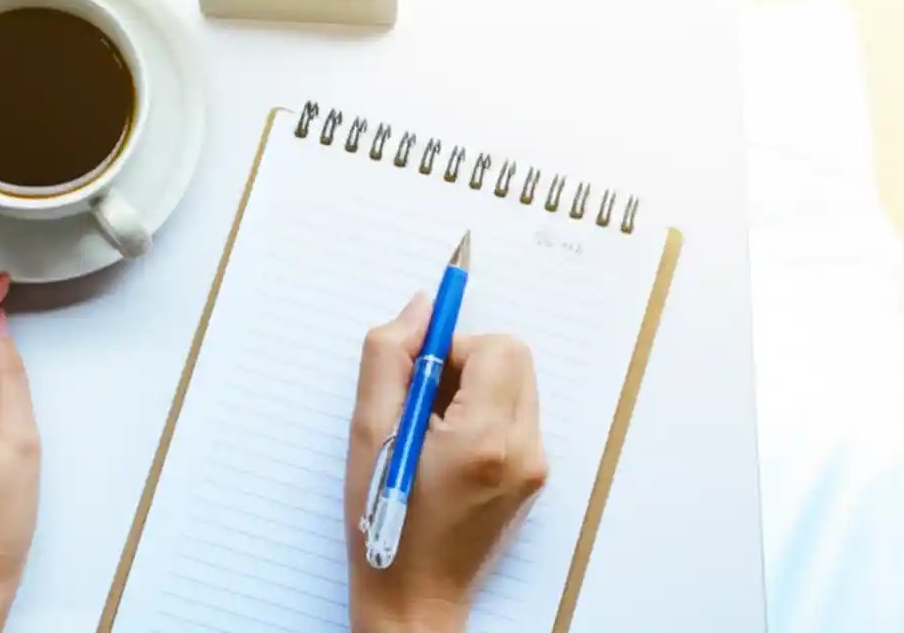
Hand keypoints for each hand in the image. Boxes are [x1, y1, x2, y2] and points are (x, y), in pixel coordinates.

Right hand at [345, 294, 548, 632]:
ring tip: (431, 430)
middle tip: (422, 400)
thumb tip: (422, 307)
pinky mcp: (533, 477)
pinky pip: (516, 415)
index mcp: (486, 438)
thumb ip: (390, 357)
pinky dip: (484, 415)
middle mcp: (524, 450)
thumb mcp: (368, 432)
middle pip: (514, 359)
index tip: (419, 370)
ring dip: (474, 389)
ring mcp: (534, 467)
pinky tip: (447, 449)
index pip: (496, 347)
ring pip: (516, 384)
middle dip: (466, 363)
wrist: (414, 596)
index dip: (453, 346)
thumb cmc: (384, 520)